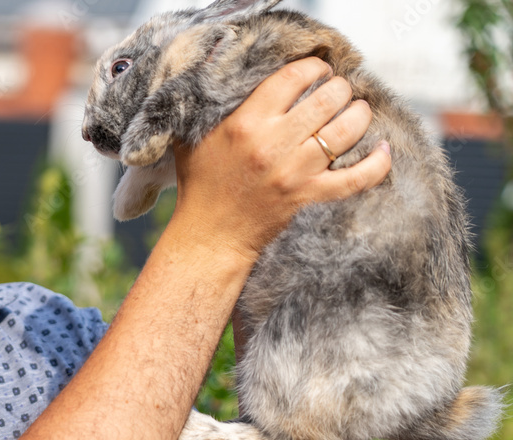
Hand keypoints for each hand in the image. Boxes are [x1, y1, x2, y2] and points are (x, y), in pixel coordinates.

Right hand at [170, 57, 391, 261]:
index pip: (294, 77)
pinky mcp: (308, 196)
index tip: (317, 71)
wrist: (209, 235)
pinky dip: (376, 164)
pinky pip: (356, 179)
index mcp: (245, 123)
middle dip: (340, 88)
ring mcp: (294, 172)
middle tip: (338, 91)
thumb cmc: (200, 183)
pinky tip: (383, 149)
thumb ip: (208, 103)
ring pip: (346, 130)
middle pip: (327, 99)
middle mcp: (273, 145)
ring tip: (356, 111)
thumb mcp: (193, 137)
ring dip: (359, 115)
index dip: (314, 67)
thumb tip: (224, 70)